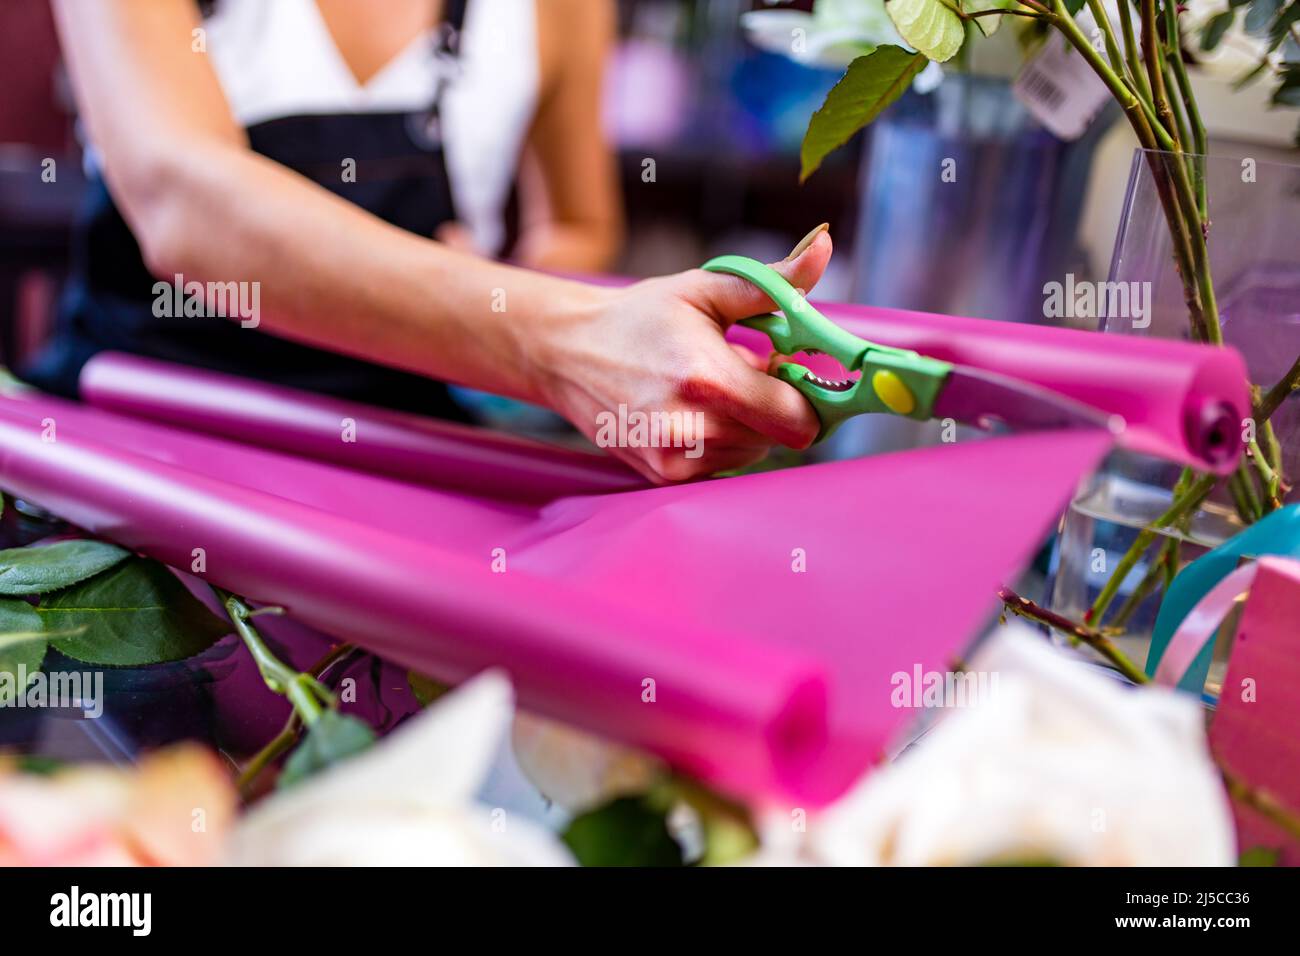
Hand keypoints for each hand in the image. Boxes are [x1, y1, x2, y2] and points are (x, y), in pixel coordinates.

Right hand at [528, 226, 831, 482]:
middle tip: (744, 371)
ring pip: (753, 453)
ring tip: (710, 388)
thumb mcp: (703, 289)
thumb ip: (771, 281)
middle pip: (779, 438)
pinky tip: (692, 410)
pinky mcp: (664, 476)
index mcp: (707, 379)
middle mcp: (692, 429)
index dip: (806, 394)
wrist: (566, 352)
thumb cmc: (639, 317)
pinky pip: (723, 464)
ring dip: (748, 424)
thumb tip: (823, 248)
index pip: (796, 418)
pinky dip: (722, 439)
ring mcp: (675, 459)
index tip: (788, 369)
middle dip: (775, 405)